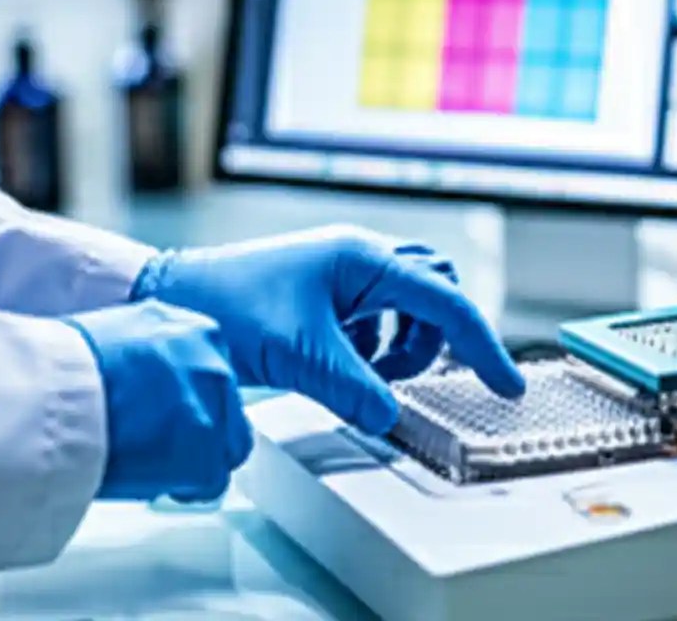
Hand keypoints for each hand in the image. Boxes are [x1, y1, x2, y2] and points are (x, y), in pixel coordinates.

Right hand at [63, 300, 252, 501]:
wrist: (47, 399)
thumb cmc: (63, 369)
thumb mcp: (116, 334)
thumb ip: (149, 356)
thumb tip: (146, 379)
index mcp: (195, 330)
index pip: (214, 372)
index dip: (192, 400)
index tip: (172, 415)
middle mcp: (215, 365)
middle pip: (227, 411)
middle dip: (199, 431)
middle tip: (162, 446)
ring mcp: (215, 412)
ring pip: (225, 449)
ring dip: (192, 460)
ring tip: (149, 465)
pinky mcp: (206, 457)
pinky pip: (210, 484)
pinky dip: (183, 489)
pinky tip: (150, 481)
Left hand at [131, 225, 524, 434]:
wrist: (171, 298)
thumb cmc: (228, 305)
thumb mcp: (300, 356)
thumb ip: (355, 389)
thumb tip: (391, 418)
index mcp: (362, 259)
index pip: (443, 300)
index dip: (480, 343)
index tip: (504, 381)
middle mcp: (359, 259)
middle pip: (433, 293)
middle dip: (436, 339)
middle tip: (420, 379)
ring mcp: (342, 275)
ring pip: (406, 308)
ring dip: (403, 347)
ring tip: (372, 377)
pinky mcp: (326, 295)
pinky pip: (375, 321)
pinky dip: (377, 349)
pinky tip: (348, 370)